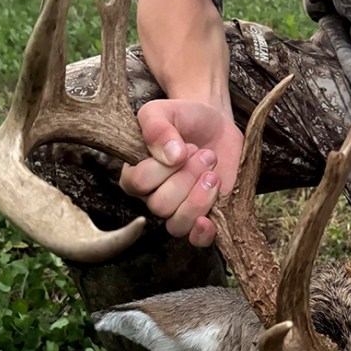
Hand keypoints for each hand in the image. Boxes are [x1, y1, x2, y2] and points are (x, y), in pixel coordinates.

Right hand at [120, 100, 243, 246]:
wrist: (214, 123)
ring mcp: (178, 209)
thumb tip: (171, 155)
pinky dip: (203, 233)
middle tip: (204, 155)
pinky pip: (196, 240)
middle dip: (187, 178)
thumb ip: (157, 127)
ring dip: (199, 199)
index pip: (140, 183)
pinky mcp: (203, 217)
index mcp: (136, 174)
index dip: (163, 168)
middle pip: (161, 205)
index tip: (184, 147)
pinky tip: (211, 218)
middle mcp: (153, 196)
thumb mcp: (163, 110)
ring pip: (177, 224)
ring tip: (212, 174)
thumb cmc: (184, 118)